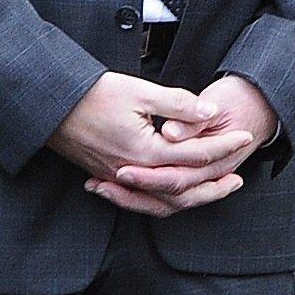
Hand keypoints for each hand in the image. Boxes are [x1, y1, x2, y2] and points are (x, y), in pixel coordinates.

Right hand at [50, 73, 252, 217]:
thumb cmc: (92, 94)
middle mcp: (135, 172)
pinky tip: (173, 196)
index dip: (224, 145)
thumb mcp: (139, 91)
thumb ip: (178, 105)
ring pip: (164, 202)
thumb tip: (210, 112)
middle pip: (185, 189)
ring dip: (192, 198)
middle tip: (239, 179)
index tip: (244, 137)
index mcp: (146, 151)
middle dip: (215, 185)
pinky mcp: (108, 178)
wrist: (50, 105)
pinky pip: (142, 201)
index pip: (196, 154)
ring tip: (213, 191)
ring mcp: (119, 179)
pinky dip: (163, 202)